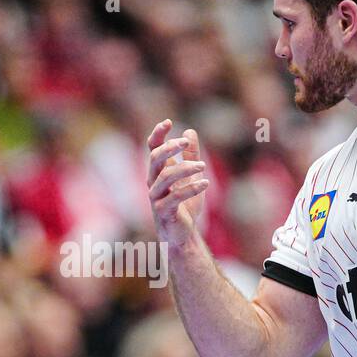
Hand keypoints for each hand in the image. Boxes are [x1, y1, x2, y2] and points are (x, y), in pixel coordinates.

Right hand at [147, 119, 208, 249]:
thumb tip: (190, 131)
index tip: (168, 122)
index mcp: (158, 172)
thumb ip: (190, 155)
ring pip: (165, 176)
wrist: (182, 235)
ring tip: (203, 167)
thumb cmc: (184, 206)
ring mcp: (156, 198)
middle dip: (169, 148)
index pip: (152, 148)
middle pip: (155, 159)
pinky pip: (174, 196)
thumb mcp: (191, 176)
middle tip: (185, 142)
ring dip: (185, 168)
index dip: (157, 134)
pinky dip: (190, 188)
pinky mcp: (163, 212)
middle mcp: (153, 183)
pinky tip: (205, 183)